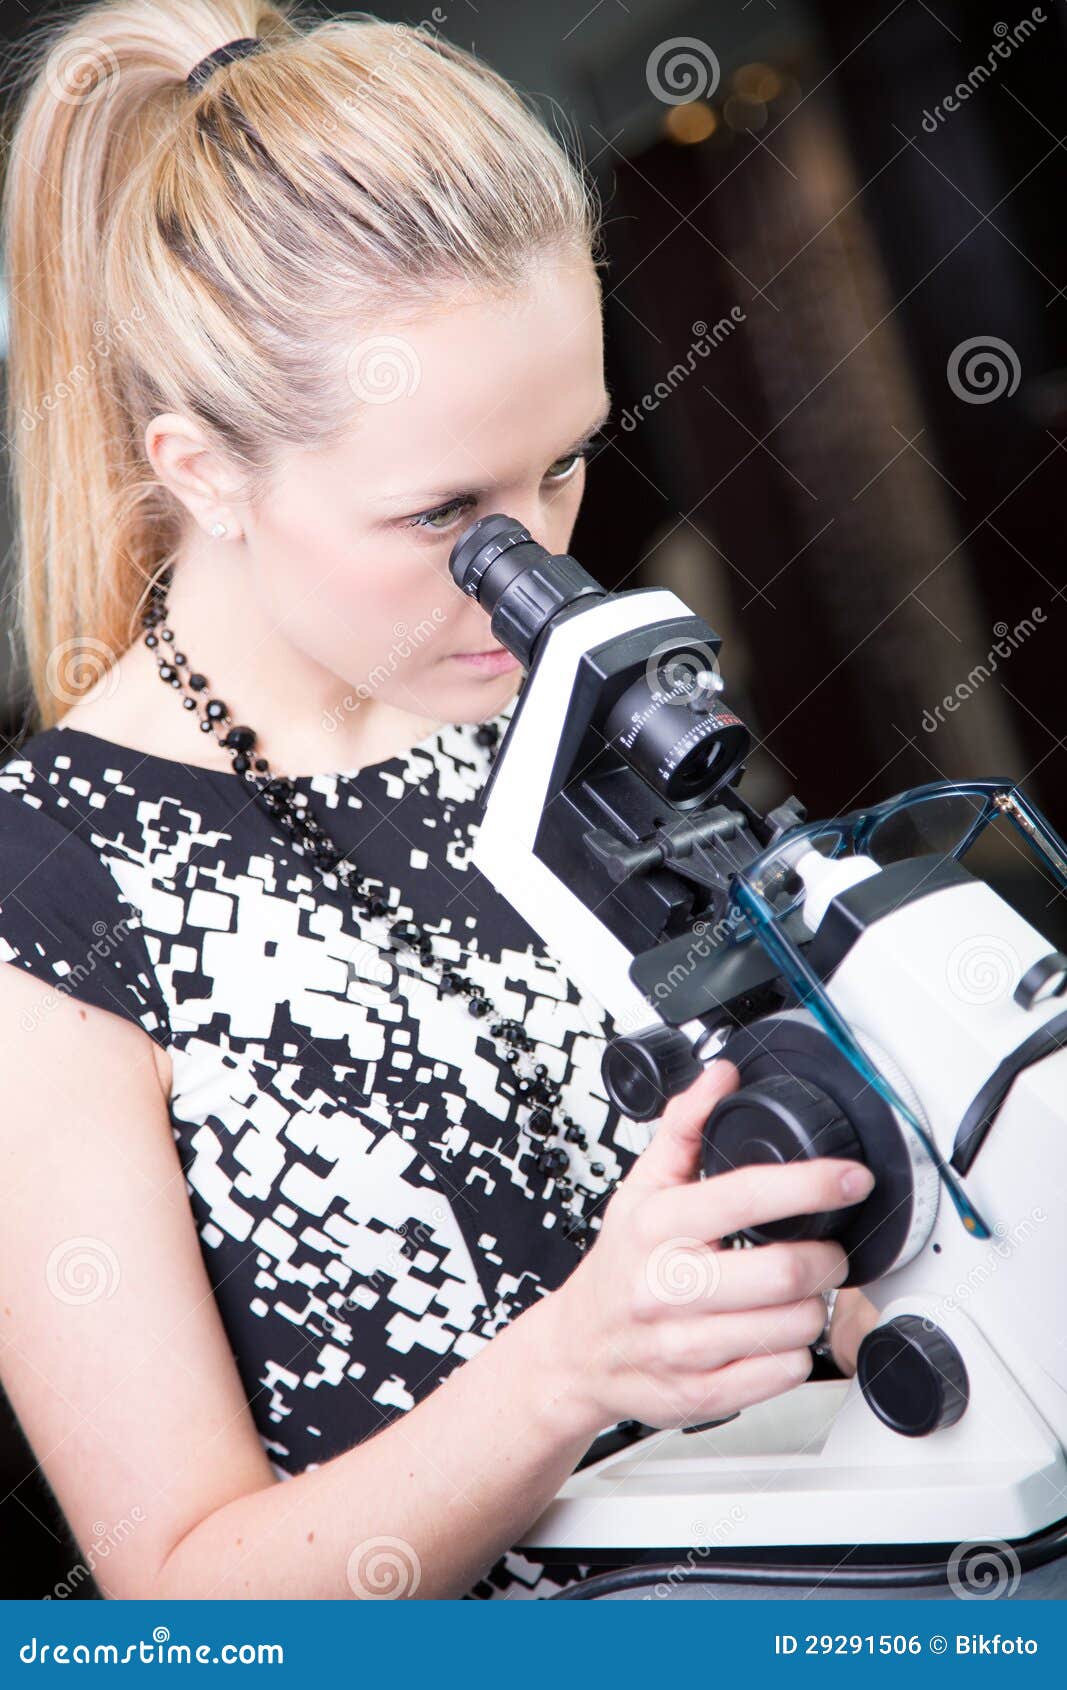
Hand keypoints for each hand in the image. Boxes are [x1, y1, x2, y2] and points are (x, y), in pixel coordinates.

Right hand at [549, 1060, 875, 1432]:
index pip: (746, 1196)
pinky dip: (796, 1352)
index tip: (850, 1178)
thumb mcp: (641, 1188)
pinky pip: (783, 1373)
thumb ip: (684, 1127)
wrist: (577, 1351)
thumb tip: (721, 1075)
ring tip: (796, 1293)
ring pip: (793, 1327)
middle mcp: (666, 1286)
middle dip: (825, 1258)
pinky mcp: (701, 1395)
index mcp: (657, 1226)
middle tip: (824, 1250)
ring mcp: (682, 1346)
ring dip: (814, 1306)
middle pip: (785, 1272)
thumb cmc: (619, 1266)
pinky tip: (774, 1333)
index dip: (811, 1183)